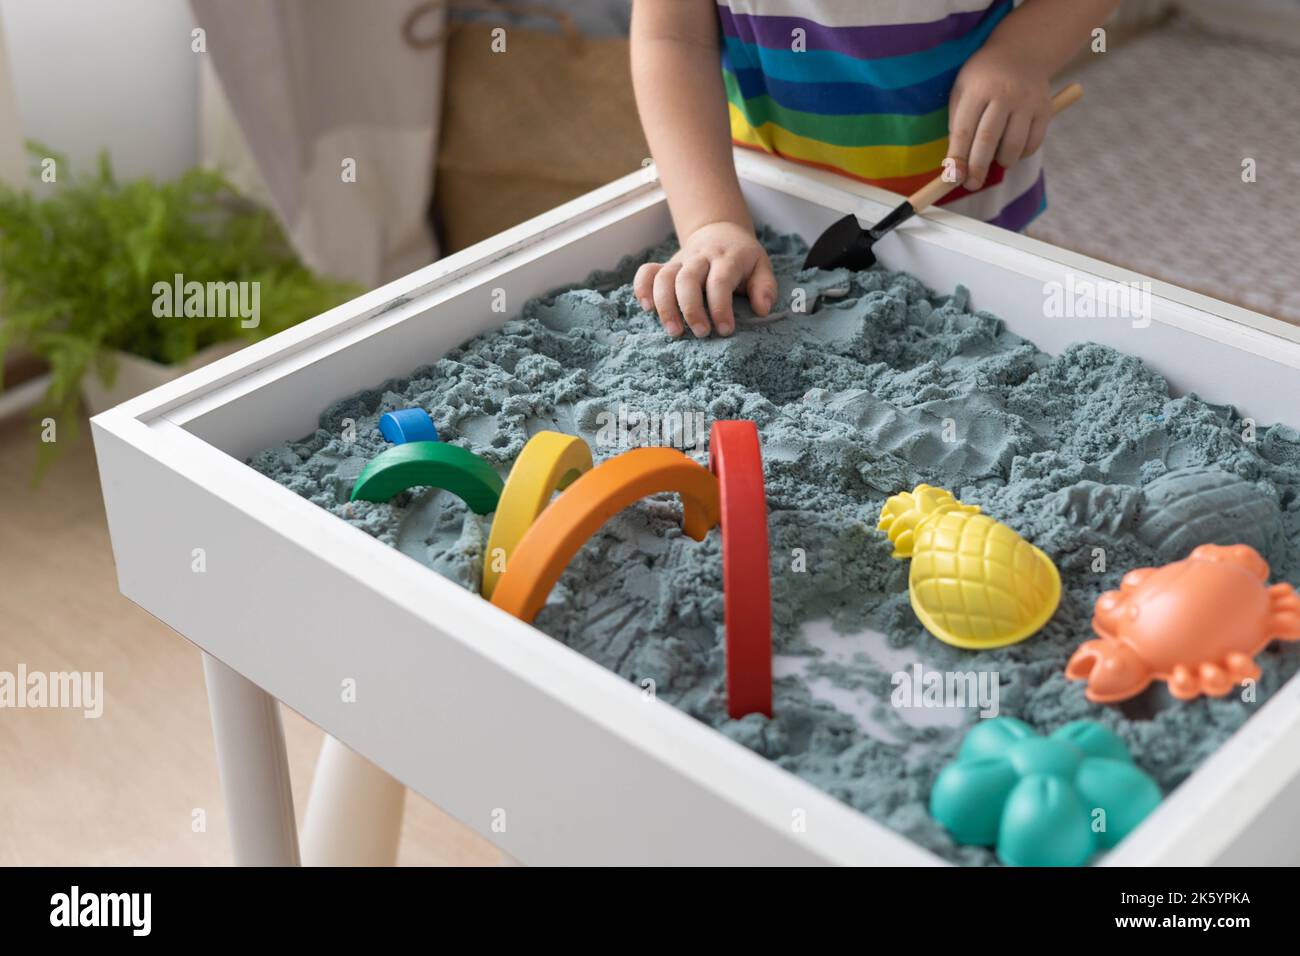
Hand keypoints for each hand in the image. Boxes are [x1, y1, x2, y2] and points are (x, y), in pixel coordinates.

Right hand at [633, 221, 777, 337]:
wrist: (720, 232)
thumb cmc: (742, 258)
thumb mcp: (761, 266)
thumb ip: (764, 287)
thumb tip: (762, 310)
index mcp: (727, 257)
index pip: (719, 281)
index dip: (720, 307)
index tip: (725, 330)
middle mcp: (700, 257)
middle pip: (687, 279)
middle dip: (691, 309)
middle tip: (700, 334)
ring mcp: (680, 260)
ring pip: (664, 277)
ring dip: (665, 305)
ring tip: (674, 331)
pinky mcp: (665, 265)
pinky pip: (647, 272)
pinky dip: (642, 288)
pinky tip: (647, 308)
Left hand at [946, 45, 1051, 190]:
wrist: (1022, 51)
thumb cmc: (983, 78)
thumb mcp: (962, 89)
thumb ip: (957, 123)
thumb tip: (957, 163)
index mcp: (978, 88)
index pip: (964, 130)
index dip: (957, 157)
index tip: (952, 178)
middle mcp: (1005, 94)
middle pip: (988, 140)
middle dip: (977, 168)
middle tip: (972, 184)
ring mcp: (1028, 101)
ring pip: (1014, 145)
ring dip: (1002, 161)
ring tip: (995, 160)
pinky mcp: (1045, 109)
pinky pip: (1033, 143)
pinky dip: (1021, 154)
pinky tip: (1012, 150)